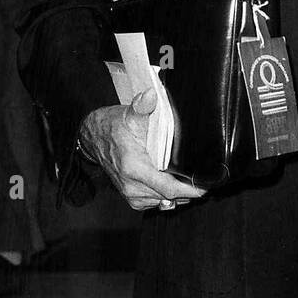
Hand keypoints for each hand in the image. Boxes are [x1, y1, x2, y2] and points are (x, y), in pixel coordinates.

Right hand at [78, 88, 206, 211]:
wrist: (93, 139)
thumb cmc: (113, 127)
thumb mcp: (129, 114)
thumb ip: (142, 106)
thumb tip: (151, 95)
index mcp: (134, 168)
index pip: (168, 189)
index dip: (190, 191)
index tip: (205, 187)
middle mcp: (132, 186)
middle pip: (170, 197)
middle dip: (188, 191)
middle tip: (201, 179)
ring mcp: (131, 195)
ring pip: (165, 202)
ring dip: (178, 194)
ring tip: (187, 179)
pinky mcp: (132, 198)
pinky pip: (157, 202)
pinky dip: (167, 196)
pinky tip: (171, 182)